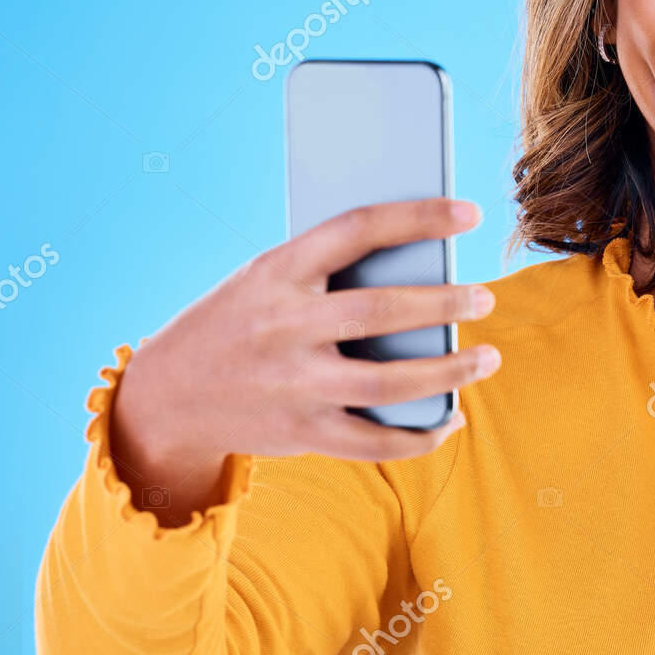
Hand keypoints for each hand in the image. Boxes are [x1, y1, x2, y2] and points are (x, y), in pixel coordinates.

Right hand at [111, 198, 497, 522]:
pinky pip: (376, 441)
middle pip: (381, 311)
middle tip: (485, 297)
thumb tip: (418, 269)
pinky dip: (422, 435)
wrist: (167, 397)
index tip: (469, 213)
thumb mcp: (263, 282)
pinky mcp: (302, 432)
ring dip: (450, 372)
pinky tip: (451, 418)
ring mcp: (293, 384)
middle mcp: (283, 327)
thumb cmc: (239, 325)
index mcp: (275, 272)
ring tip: (487, 358)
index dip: (419, 217)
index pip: (357, 230)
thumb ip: (324, 274)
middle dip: (445, 303)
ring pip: (390, 383)